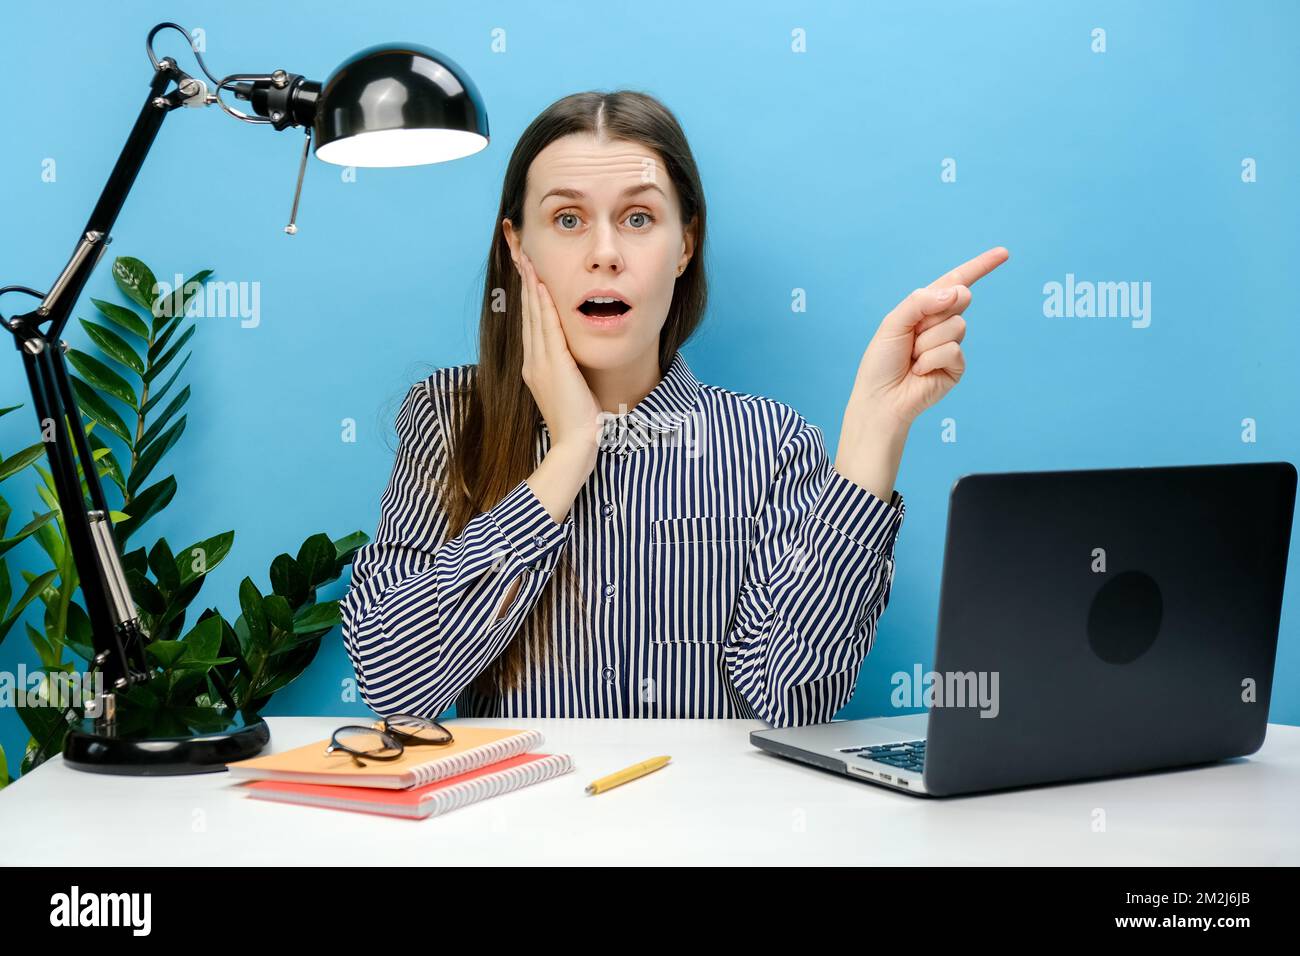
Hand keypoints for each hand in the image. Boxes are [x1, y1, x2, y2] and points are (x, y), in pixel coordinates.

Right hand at [514, 251, 602, 455]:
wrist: (577, 443)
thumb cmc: (580, 421)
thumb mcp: (572, 389)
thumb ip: (569, 370)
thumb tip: (575, 359)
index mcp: (535, 367)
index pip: (531, 323)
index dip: (529, 296)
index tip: (528, 273)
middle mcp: (532, 361)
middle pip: (526, 313)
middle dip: (524, 282)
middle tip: (520, 254)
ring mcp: (539, 362)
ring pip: (533, 314)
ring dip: (530, 284)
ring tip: (527, 259)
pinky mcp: (552, 364)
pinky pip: (546, 326)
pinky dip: (542, 303)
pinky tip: (541, 284)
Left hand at [831, 246, 1007, 501]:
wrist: (881, 399)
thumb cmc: (881, 362)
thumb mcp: (893, 323)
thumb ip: (921, 302)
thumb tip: (958, 291)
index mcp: (925, 309)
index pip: (956, 282)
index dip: (979, 267)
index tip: (1003, 253)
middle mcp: (941, 324)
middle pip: (960, 298)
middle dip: (934, 313)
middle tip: (913, 334)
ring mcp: (951, 345)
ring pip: (956, 326)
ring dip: (928, 342)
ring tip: (913, 357)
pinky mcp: (957, 367)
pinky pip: (953, 351)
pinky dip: (932, 359)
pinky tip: (920, 371)